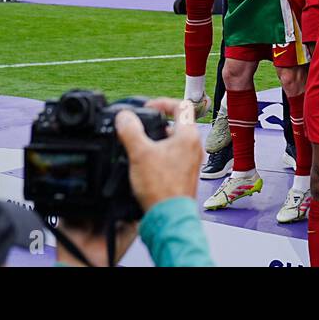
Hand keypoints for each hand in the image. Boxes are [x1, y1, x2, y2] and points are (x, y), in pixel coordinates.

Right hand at [115, 97, 201, 213]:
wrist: (169, 217)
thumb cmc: (161, 188)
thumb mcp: (139, 154)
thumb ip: (130, 131)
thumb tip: (124, 116)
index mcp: (188, 135)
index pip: (181, 105)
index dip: (162, 102)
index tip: (147, 107)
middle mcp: (194, 146)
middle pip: (177, 122)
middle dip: (156, 122)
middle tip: (140, 128)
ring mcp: (191, 160)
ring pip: (173, 140)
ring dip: (156, 139)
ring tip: (139, 146)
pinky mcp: (185, 173)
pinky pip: (172, 155)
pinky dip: (159, 154)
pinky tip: (144, 163)